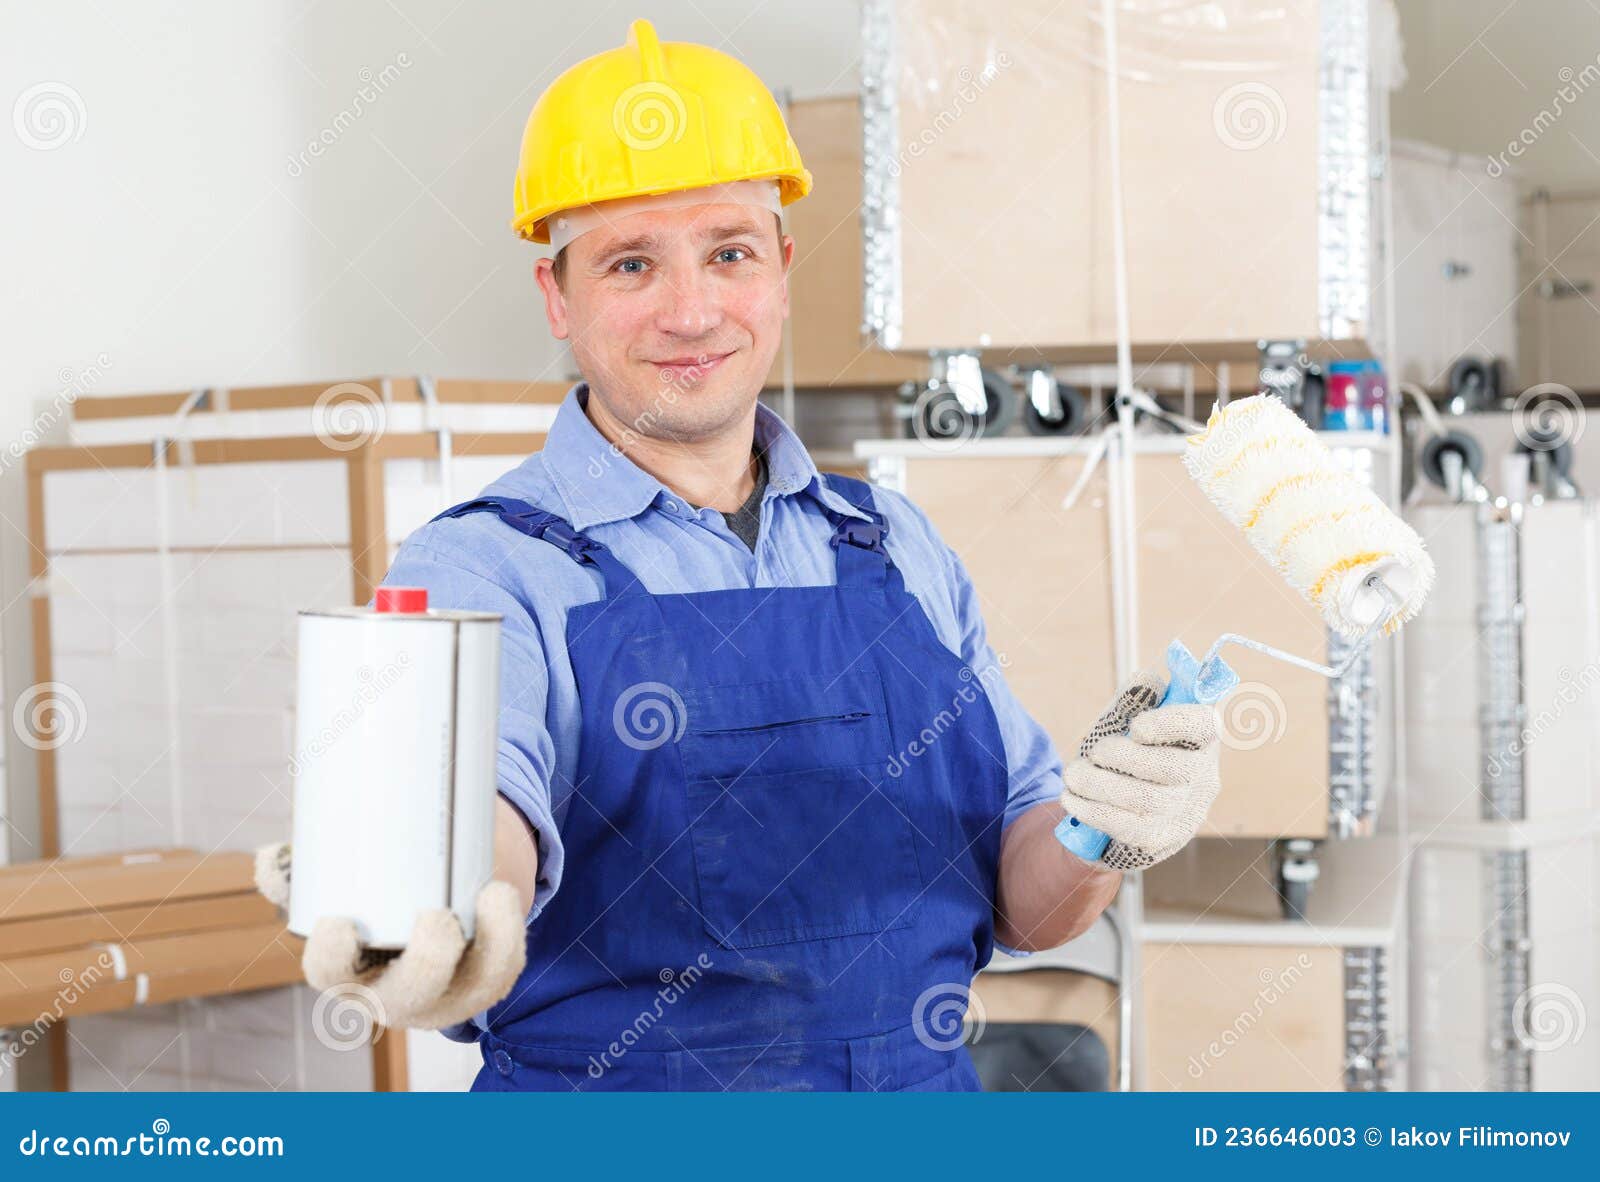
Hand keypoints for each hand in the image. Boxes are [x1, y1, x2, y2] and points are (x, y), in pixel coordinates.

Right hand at [254, 842, 526, 1029]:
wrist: (434, 899)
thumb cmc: (375, 895)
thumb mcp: (340, 881)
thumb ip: (302, 869)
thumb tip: (269, 861)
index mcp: (348, 971)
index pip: (331, 975)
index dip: (334, 959)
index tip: (342, 923)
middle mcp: (395, 993)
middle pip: (409, 996)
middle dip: (426, 964)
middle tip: (436, 917)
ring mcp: (445, 993)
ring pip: (473, 989)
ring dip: (489, 945)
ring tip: (493, 892)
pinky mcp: (484, 980)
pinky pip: (502, 969)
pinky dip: (509, 935)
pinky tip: (502, 897)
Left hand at [1059, 668, 1221, 870]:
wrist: (1118, 806)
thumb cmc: (1129, 753)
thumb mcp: (1131, 722)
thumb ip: (1137, 699)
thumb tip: (1149, 677)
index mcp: (1202, 740)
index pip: (1203, 726)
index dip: (1171, 724)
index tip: (1137, 727)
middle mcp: (1203, 778)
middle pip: (1169, 767)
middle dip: (1119, 756)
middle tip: (1093, 752)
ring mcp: (1185, 812)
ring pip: (1144, 798)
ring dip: (1097, 784)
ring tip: (1073, 775)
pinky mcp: (1161, 839)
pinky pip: (1127, 827)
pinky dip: (1092, 811)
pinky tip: (1071, 800)